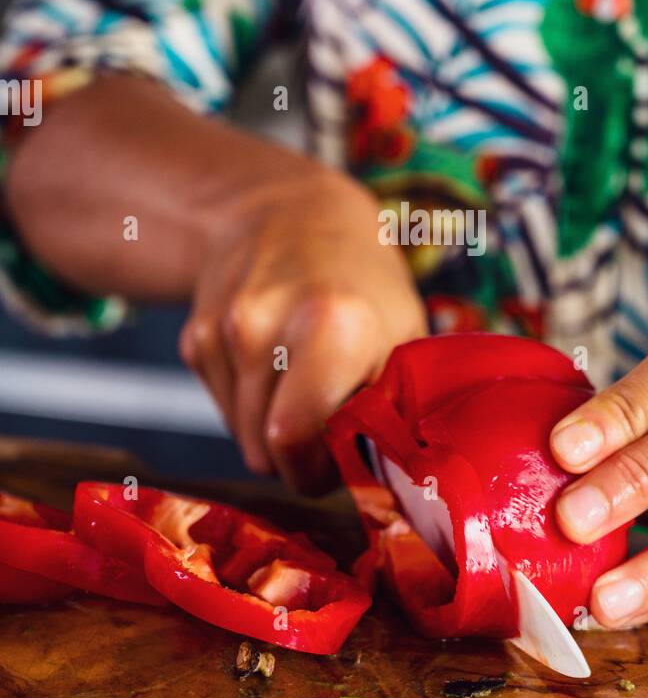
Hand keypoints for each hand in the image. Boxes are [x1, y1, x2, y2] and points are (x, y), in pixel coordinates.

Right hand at [180, 170, 426, 481]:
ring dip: (275, 432)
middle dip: (300, 458)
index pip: (297, 443)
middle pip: (266, 450)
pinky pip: (223, 409)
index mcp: (328, 326)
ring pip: (243, 437)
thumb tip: (389, 484)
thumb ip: (395, 408)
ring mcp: (221, 331)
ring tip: (306, 385)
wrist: (289, 213)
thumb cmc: (362, 284)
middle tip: (332, 425)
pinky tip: (275, 364)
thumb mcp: (402, 334)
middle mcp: (263, 326)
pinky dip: (251, 405)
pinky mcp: (195, 338)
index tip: (344, 459)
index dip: (321, 469)